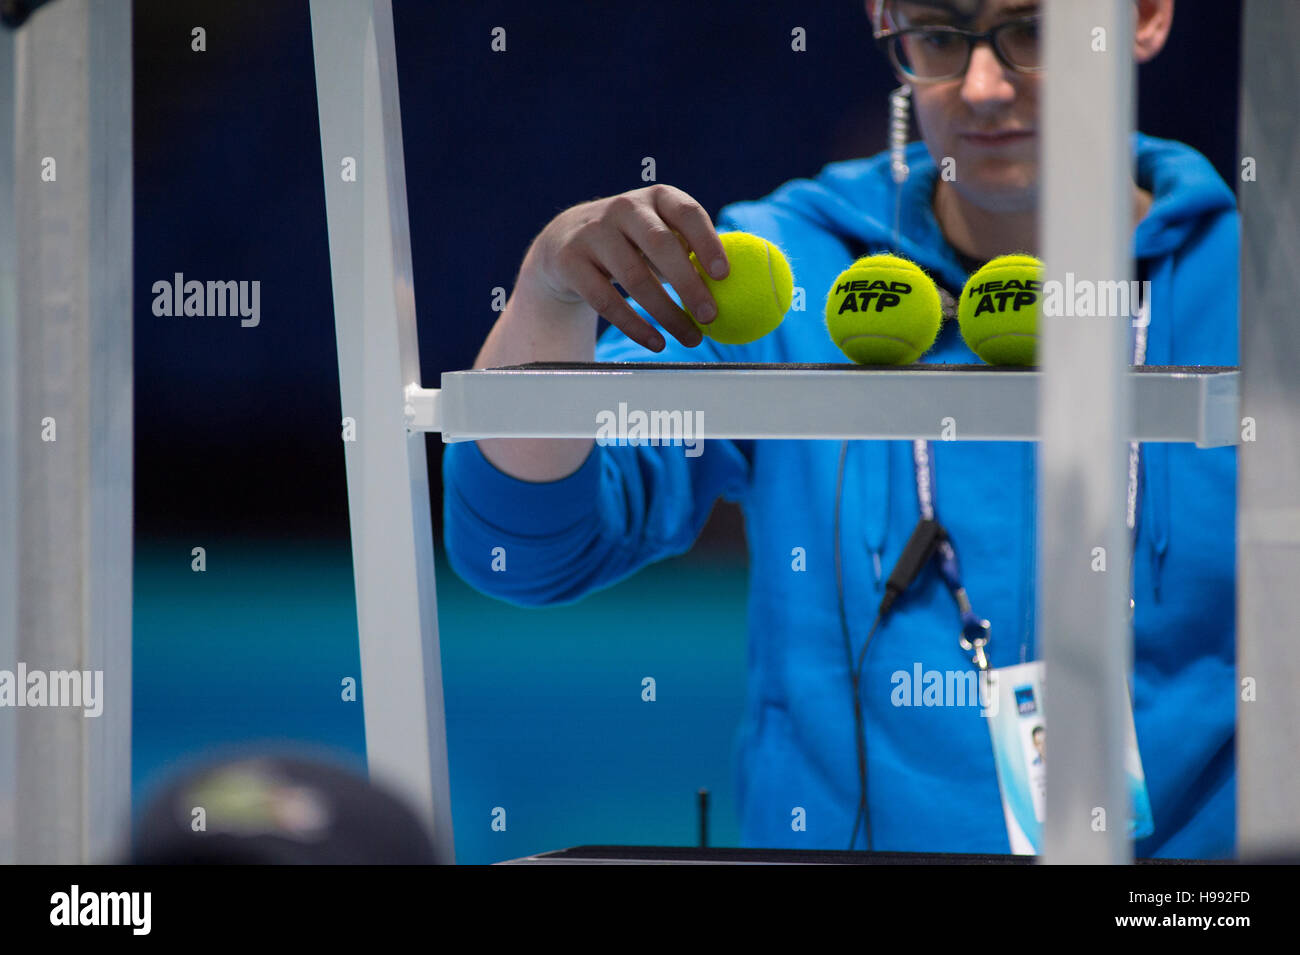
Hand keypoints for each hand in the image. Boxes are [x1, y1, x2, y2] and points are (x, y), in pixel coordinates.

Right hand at [527, 184, 729, 351]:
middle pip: (660, 245)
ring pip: (634, 278)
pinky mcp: (571, 261)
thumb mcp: (661, 233)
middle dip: (689, 284)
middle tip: (711, 317)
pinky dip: (634, 326)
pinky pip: (606, 300)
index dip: (707, 242)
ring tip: (691, 338)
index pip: (687, 213)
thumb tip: (750, 280)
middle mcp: (624, 208)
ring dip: (667, 314)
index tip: (725, 275)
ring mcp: (594, 233)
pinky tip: (656, 343)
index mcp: (657, 197)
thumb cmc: (634, 243)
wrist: (565, 242)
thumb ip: (695, 250)